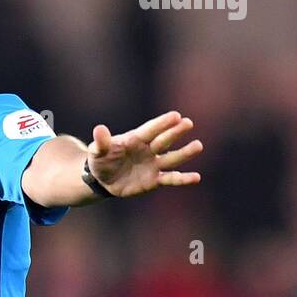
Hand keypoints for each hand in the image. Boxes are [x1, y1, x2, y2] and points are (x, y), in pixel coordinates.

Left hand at [87, 111, 201, 198]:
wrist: (103, 180)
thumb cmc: (101, 160)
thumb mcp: (97, 152)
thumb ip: (101, 142)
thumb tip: (99, 130)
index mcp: (135, 139)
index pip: (150, 130)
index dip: (162, 123)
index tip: (176, 116)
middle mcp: (148, 149)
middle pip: (163, 140)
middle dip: (175, 133)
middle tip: (188, 123)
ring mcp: (153, 164)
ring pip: (171, 158)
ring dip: (184, 153)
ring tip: (198, 146)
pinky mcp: (155, 180)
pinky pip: (170, 179)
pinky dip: (183, 179)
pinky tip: (196, 177)